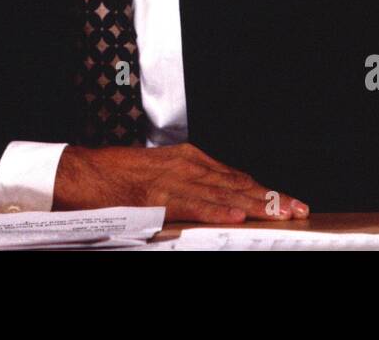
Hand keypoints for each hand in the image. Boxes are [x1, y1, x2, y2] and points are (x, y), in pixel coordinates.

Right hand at [52, 143, 308, 222]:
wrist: (81, 173)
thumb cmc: (115, 177)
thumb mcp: (160, 175)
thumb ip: (188, 187)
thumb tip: (217, 203)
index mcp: (187, 160)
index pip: (235, 178)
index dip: (263, 191)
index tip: (286, 201)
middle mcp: (185, 165)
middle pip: (237, 184)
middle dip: (269, 198)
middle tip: (297, 208)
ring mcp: (172, 179)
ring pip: (222, 193)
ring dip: (254, 205)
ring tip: (280, 213)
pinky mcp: (157, 195)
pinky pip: (193, 204)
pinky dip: (217, 210)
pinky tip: (236, 216)